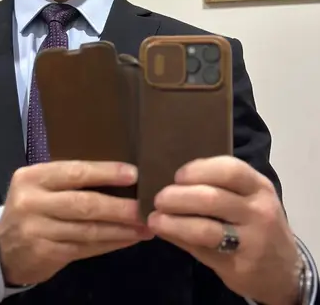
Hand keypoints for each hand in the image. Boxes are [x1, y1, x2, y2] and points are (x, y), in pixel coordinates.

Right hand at [0, 160, 151, 285]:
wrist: (0, 247)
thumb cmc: (31, 207)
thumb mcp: (41, 186)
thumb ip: (69, 182)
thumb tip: (120, 177)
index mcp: (34, 177)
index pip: (75, 172)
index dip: (106, 173)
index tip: (133, 174)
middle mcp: (32, 201)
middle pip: (83, 204)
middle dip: (118, 206)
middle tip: (145, 206)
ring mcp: (36, 230)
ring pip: (87, 230)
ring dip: (120, 229)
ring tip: (144, 226)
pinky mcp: (44, 254)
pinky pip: (84, 248)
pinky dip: (109, 244)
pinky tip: (127, 239)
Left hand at [147, 156, 299, 304]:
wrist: (284, 270)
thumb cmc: (257, 223)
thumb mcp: (250, 198)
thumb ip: (220, 186)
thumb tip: (172, 178)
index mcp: (259, 186)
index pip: (229, 169)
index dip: (198, 170)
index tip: (177, 175)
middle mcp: (258, 211)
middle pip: (212, 198)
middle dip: (179, 197)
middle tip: (159, 198)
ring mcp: (251, 241)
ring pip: (205, 229)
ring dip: (174, 222)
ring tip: (155, 219)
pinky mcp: (238, 266)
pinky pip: (202, 250)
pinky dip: (179, 239)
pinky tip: (166, 233)